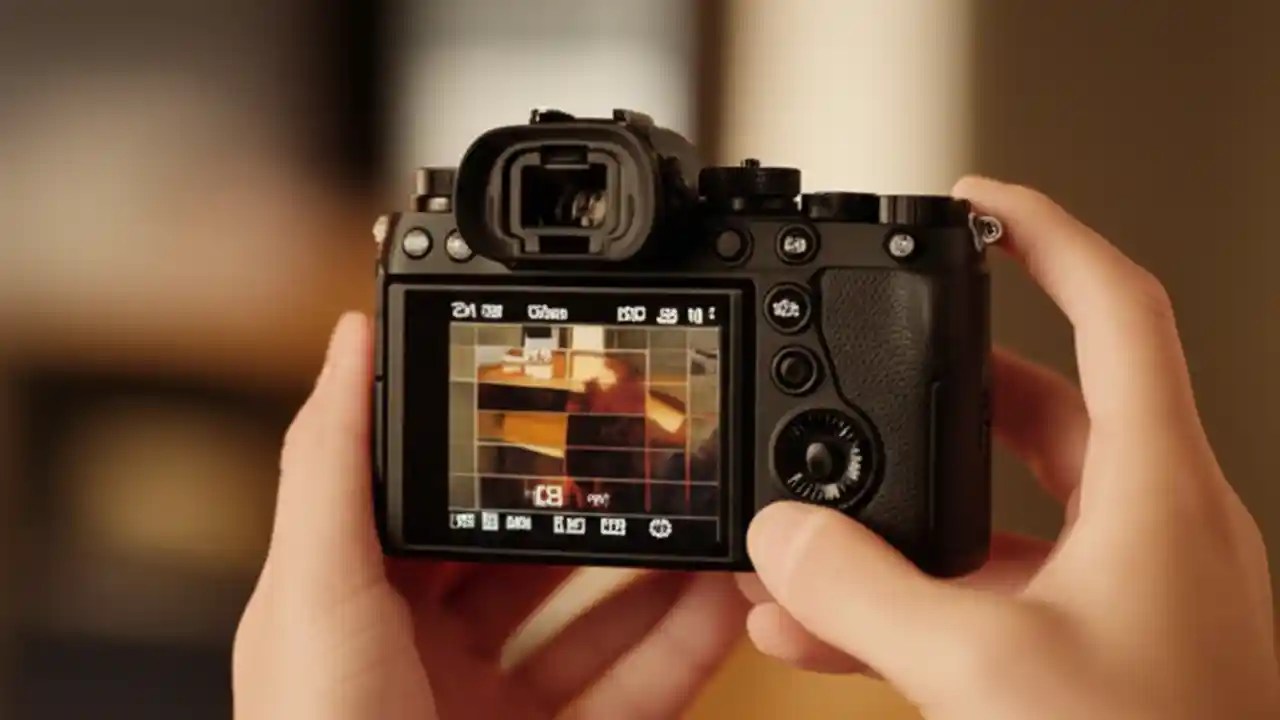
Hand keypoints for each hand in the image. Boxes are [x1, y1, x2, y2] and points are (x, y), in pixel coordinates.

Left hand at [232, 315, 746, 718]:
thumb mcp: (314, 598)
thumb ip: (333, 466)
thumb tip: (350, 341)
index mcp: (358, 601)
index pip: (435, 494)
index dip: (492, 440)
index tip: (556, 390)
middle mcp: (425, 651)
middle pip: (528, 553)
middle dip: (593, 500)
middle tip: (657, 443)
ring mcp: (496, 709)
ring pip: (594, 620)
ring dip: (655, 567)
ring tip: (709, 508)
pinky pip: (637, 688)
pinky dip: (686, 642)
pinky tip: (725, 595)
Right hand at [738, 177, 1279, 718]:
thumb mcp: (983, 673)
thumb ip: (866, 596)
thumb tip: (785, 539)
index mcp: (1158, 490)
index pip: (1115, 309)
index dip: (1045, 236)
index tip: (977, 200)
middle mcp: (1156, 527)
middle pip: (1047, 406)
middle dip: (947, 386)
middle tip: (876, 365)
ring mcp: (1131, 592)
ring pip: (1008, 511)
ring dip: (913, 513)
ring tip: (820, 522)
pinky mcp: (1101, 651)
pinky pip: (999, 593)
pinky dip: (922, 593)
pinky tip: (833, 626)